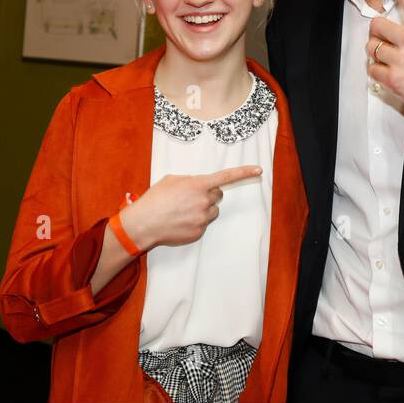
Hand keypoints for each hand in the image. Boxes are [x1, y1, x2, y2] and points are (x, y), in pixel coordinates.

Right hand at [120, 165, 260, 249]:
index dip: (244, 172)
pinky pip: (204, 224)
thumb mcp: (171, 180)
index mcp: (198, 185)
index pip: (226, 177)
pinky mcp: (199, 232)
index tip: (259, 170)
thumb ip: (190, 180)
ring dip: (203, 209)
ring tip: (183, 211)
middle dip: (209, 195)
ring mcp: (203, 218)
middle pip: (218, 196)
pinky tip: (180, 221)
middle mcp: (204, 201)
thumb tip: (198, 185)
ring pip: (212, 211)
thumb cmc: (155, 199)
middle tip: (191, 197)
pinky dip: (195, 222)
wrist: (144, 223)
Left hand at [365, 0, 403, 137]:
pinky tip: (392, 76)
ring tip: (393, 63)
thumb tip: (401, 26)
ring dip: (377, 56)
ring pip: (372, 49)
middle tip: (385, 43)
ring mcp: (401, 60)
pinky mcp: (394, 78)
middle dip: (377, 35)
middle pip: (377, 25)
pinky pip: (373, 69)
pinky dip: (378, 73)